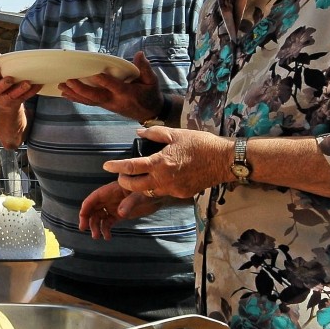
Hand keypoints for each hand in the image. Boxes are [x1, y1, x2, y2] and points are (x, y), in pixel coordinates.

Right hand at [0, 52, 41, 110]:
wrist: (1, 104)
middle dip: (4, 84)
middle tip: (10, 78)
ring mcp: (5, 99)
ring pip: (13, 94)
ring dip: (21, 89)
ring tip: (27, 83)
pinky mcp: (16, 102)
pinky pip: (25, 97)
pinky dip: (32, 91)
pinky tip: (38, 84)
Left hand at [57, 51, 164, 120]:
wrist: (149, 112)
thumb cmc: (150, 94)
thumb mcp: (152, 81)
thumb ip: (145, 68)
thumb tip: (139, 53)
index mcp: (127, 93)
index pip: (114, 87)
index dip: (104, 81)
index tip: (94, 74)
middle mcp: (114, 100)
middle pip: (95, 96)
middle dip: (81, 89)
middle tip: (68, 80)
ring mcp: (107, 104)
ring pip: (89, 101)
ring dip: (75, 94)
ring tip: (61, 86)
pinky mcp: (104, 105)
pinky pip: (88, 103)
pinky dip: (77, 98)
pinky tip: (66, 94)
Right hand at [79, 181, 164, 236]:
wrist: (158, 197)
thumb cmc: (148, 192)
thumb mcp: (140, 196)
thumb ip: (129, 204)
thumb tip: (120, 214)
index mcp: (111, 190)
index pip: (94, 198)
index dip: (86, 208)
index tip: (83, 219)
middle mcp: (109, 199)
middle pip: (93, 208)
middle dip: (87, 219)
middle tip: (85, 229)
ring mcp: (113, 207)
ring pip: (99, 217)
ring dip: (96, 227)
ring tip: (97, 237)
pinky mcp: (118, 215)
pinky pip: (108, 223)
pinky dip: (106, 230)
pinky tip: (107, 237)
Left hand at [103, 126, 229, 200]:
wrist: (223, 160)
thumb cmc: (200, 143)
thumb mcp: (176, 133)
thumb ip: (154, 133)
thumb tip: (138, 134)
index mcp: (160, 163)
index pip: (130, 167)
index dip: (115, 167)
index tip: (106, 165)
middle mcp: (163, 180)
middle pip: (134, 186)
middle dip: (123, 181)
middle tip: (121, 174)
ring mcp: (172, 189)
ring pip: (147, 192)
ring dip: (138, 186)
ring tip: (137, 177)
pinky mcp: (181, 194)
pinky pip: (162, 192)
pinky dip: (156, 186)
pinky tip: (159, 178)